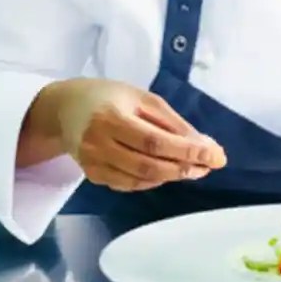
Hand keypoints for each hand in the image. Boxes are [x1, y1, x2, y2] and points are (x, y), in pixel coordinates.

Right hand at [45, 79, 226, 191]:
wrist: (65, 108)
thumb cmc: (109, 97)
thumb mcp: (142, 98)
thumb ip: (172, 122)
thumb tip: (204, 146)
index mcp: (111, 117)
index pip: (154, 142)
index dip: (187, 151)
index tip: (215, 155)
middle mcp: (98, 144)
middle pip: (148, 165)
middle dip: (184, 167)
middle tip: (209, 165)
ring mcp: (93, 163)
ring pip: (140, 179)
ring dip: (172, 176)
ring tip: (194, 168)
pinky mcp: (93, 176)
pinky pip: (129, 184)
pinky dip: (153, 181)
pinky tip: (168, 171)